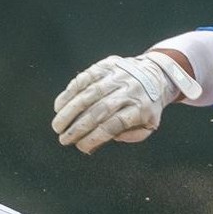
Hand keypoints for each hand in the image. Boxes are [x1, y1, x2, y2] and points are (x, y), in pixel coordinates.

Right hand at [51, 51, 201, 154]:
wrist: (155, 73)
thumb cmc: (147, 106)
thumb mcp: (149, 124)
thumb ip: (132, 136)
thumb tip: (108, 138)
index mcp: (140, 108)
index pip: (115, 125)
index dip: (96, 137)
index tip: (81, 147)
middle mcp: (129, 90)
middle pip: (99, 110)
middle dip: (78, 127)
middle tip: (64, 139)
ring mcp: (116, 76)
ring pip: (88, 94)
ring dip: (69, 111)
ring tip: (57, 126)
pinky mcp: (105, 66)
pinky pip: (84, 78)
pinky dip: (69, 93)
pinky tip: (59, 106)